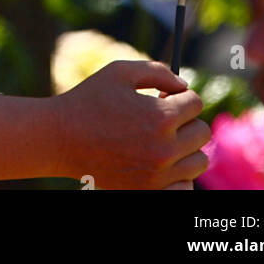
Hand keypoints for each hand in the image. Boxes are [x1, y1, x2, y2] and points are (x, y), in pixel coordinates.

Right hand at [51, 59, 210, 189]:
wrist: (61, 140)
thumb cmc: (89, 100)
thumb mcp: (120, 72)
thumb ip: (157, 72)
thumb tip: (183, 85)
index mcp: (160, 116)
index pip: (196, 103)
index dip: (181, 96)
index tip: (165, 97)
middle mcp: (164, 149)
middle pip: (202, 133)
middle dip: (186, 120)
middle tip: (163, 118)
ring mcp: (158, 176)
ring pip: (199, 162)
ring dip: (186, 148)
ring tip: (161, 140)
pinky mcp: (149, 192)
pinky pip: (185, 187)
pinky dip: (179, 175)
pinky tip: (160, 163)